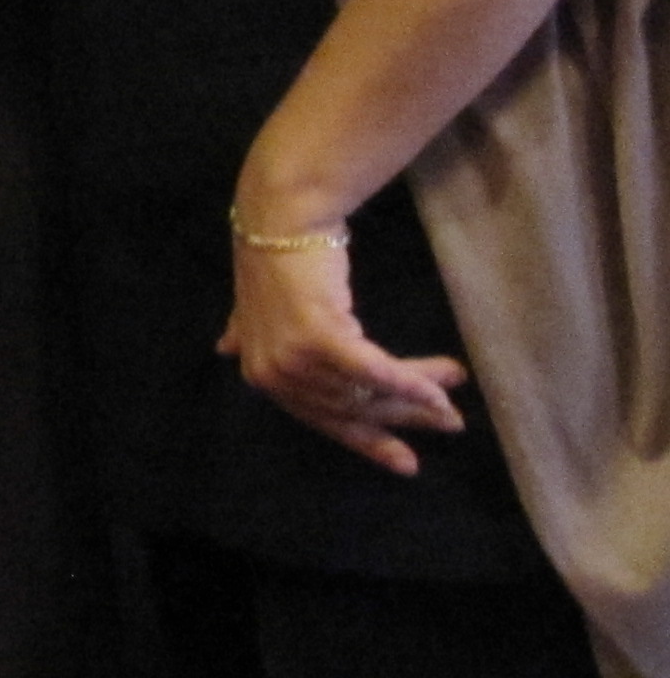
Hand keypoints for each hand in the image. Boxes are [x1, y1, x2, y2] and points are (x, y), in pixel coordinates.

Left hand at [223, 237, 463, 475]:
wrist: (282, 217)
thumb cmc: (275, 258)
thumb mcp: (255, 306)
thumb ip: (245, 332)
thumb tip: (224, 350)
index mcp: (261, 375)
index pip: (325, 420)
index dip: (370, 441)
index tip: (408, 462)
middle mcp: (273, 376)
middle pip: (355, 408)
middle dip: (408, 415)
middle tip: (452, 421)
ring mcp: (294, 358)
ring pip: (370, 389)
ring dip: (420, 388)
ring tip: (455, 377)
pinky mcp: (318, 338)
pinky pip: (375, 371)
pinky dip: (412, 381)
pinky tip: (441, 387)